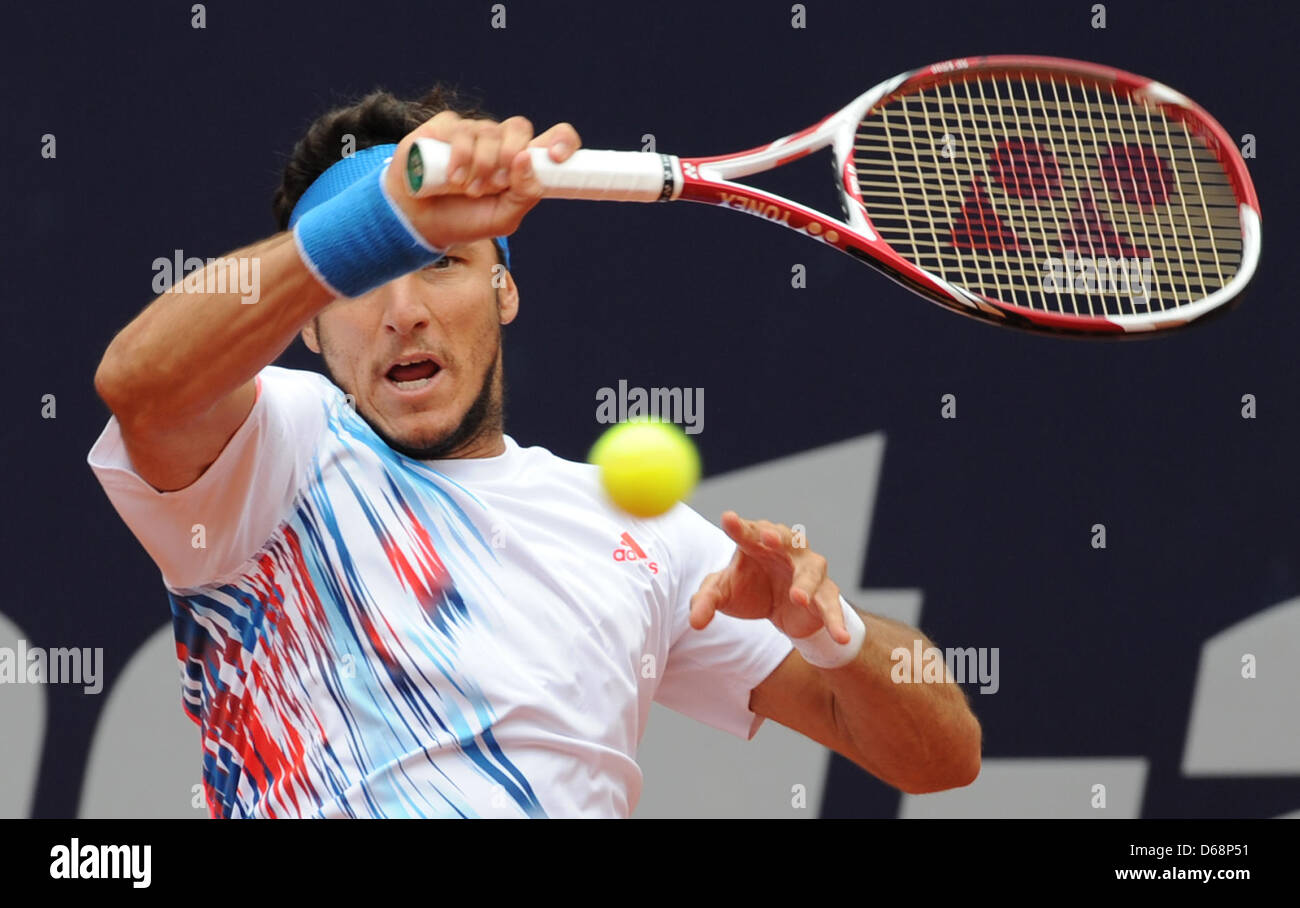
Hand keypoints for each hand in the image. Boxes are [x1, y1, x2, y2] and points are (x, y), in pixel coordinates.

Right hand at [385, 111, 579, 249]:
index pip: (554, 139)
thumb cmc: (466, 220)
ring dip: (481, 164)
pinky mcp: (445, 129)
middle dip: (509, 156)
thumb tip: (527, 160)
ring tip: (467, 189)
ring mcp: (472, 133)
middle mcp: (499, 143)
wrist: (421, 223)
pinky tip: (452, 177)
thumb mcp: (504, 218)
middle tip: (494, 185)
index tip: (557, 157)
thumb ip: (525, 194)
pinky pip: (461, 129)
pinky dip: (460, 155)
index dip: (562, 141)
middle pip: (519, 127)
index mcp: (522, 163)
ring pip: (489, 130)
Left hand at [689, 511, 851, 642]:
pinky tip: (838, 636)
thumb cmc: (749, 591)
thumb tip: (694, 621)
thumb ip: (706, 602)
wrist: (781, 614)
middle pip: (786, 537)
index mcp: (756, 543)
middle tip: (767, 538)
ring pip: (811, 570)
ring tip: (797, 597)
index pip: (747, 531)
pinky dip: (835, 619)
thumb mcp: (722, 595)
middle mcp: (786, 551)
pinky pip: (831, 605)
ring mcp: (808, 570)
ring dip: (805, 583)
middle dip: (777, 537)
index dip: (739, 526)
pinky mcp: (825, 594)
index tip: (728, 519)